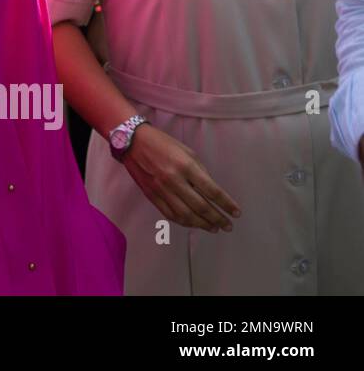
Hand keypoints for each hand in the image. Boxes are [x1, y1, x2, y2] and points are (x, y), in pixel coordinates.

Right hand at [122, 125, 240, 232]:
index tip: (236, 213)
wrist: (132, 142)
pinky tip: (194, 224)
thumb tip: (211, 193)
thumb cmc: (163, 143)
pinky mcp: (152, 196)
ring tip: (214, 228)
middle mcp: (174, 180)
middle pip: (201, 207)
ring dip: (203, 224)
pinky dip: (184, 222)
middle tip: (228, 226)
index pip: (212, 191)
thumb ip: (200, 172)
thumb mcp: (187, 152)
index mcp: (186, 166)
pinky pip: (170, 214)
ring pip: (186, 215)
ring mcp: (161, 190)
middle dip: (218, 218)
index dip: (226, 204)